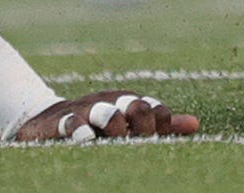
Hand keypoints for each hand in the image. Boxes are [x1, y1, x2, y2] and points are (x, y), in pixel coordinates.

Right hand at [14, 90, 197, 142]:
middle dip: (143, 122)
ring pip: (105, 111)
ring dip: (115, 123)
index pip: (155, 108)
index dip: (163, 122)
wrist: (47, 121)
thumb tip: (195, 124)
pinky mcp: (59, 122)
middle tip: (144, 140)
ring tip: (118, 137)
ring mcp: (85, 111)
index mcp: (129, 103)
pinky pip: (70, 122)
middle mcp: (110, 103)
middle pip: (135, 105)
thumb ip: (159, 125)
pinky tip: (84, 138)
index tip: (161, 137)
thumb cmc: (95, 124)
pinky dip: (78, 129)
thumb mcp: (126, 123)